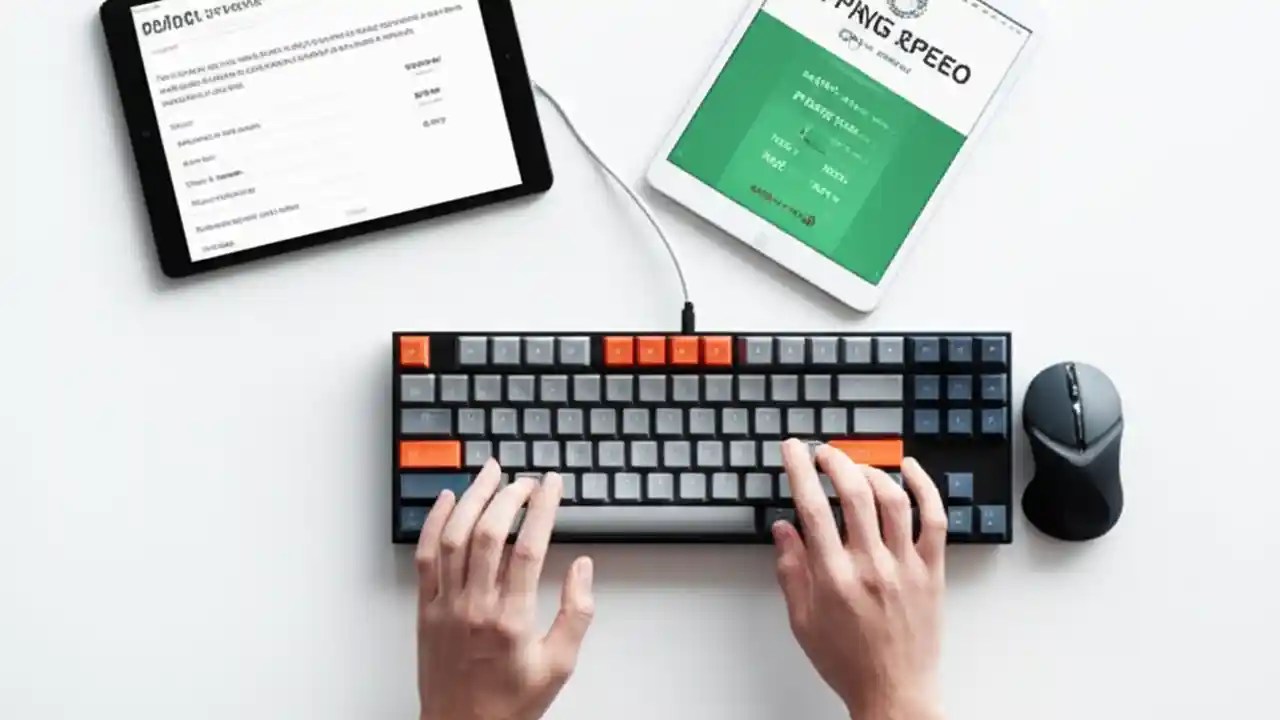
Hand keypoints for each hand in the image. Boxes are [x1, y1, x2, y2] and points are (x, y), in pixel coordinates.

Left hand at [415, 462, 594, 719]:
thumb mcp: (559, 665)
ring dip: (473, 498)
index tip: (552, 485)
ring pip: (455, 537)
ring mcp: (446, 606)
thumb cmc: (508, 705)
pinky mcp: (425, 609)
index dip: (543, 508)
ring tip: (489, 474)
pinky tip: (447, 502)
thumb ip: (576, 614)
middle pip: (490, 534)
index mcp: (511, 620)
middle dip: (509, 496)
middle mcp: (475, 607)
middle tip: (525, 481)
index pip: (529, 548)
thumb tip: (584, 569)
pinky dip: (434, 523)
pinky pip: (425, 557)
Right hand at [773, 440, 947, 719]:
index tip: (794, 449)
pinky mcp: (932, 570)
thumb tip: (784, 529)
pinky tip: (911, 470)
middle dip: (834, 461)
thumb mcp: (801, 620)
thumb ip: (791, 570)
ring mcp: (905, 566)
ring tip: (856, 465)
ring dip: (871, 470)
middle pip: (854, 493)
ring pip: (893, 498)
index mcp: (834, 578)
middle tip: (823, 453)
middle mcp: (871, 566)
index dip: (800, 470)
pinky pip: (934, 518)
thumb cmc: (848, 662)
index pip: (813, 508)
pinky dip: (925, 486)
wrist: (895, 692)